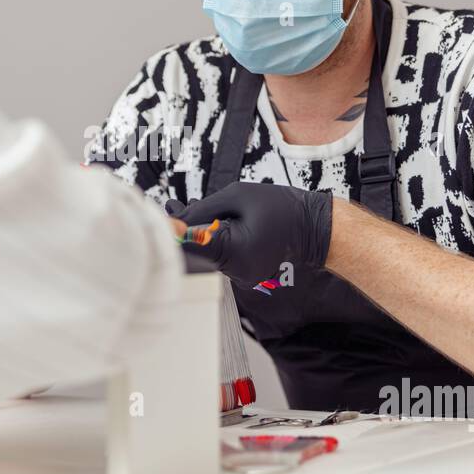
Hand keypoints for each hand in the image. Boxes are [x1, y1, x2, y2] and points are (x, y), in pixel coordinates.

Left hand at [165, 181, 332, 285]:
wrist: (314, 227)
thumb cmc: (283, 209)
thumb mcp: (238, 196)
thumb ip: (204, 208)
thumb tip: (175, 218)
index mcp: (235, 252)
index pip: (191, 244)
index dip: (173, 230)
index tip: (159, 219)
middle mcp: (236, 272)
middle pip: (197, 250)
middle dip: (187, 227)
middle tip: (174, 206)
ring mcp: (240, 277)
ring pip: (207, 253)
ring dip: (202, 232)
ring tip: (209, 211)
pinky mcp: (243, 274)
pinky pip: (220, 256)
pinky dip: (215, 240)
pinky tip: (220, 223)